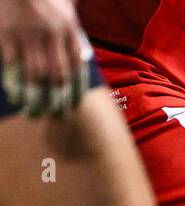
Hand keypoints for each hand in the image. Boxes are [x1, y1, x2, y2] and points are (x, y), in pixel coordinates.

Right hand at [0, 0, 90, 116]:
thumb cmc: (46, 1)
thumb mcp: (66, 15)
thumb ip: (71, 41)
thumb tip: (76, 71)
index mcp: (69, 31)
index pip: (76, 69)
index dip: (74, 91)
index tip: (72, 107)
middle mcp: (51, 35)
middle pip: (58, 76)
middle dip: (57, 100)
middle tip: (55, 115)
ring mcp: (28, 35)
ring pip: (35, 75)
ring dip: (35, 98)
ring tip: (34, 112)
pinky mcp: (7, 35)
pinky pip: (12, 65)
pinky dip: (15, 84)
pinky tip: (16, 97)